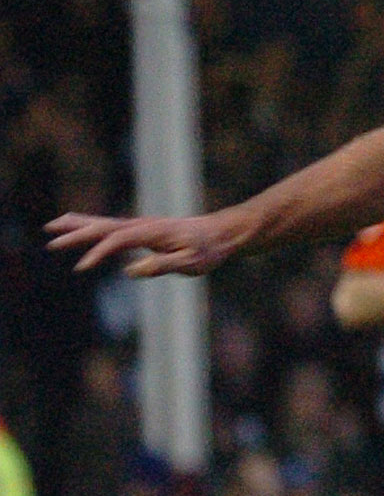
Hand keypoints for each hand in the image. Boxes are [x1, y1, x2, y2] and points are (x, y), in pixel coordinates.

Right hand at [46, 209, 245, 276]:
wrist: (221, 234)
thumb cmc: (208, 249)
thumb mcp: (191, 262)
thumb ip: (162, 266)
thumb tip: (132, 271)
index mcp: (151, 232)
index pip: (116, 241)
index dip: (97, 253)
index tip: (81, 267)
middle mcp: (141, 225)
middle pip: (102, 227)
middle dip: (76, 234)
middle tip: (51, 241)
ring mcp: (140, 226)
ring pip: (102, 223)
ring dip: (77, 226)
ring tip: (51, 227)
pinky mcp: (142, 231)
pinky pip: (110, 228)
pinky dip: (90, 227)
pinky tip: (79, 230)